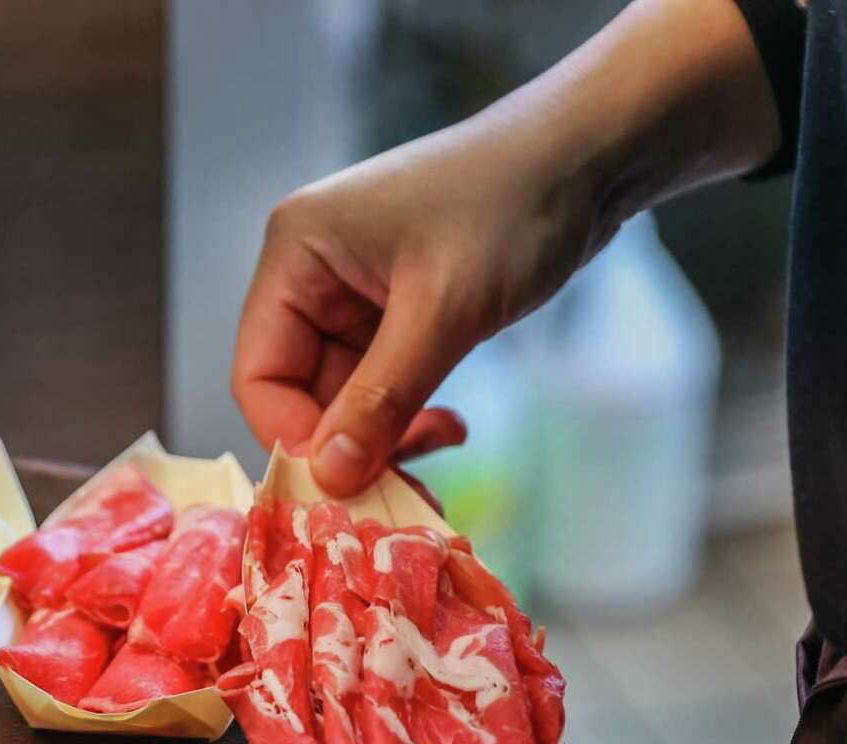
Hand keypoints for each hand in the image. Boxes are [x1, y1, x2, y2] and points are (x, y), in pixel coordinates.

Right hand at [230, 0, 780, 496]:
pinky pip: (380, 382)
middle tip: (411, 482)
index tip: (351, 483)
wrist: (587, 156)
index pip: (259, 375)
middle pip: (300, 393)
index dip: (296, 438)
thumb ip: (381, 400)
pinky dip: (409, 413)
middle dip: (350, 443)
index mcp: (296, 253)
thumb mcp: (443, 312)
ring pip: (344, 397)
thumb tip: (330, 480)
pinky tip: (452, 424)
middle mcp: (311, 272)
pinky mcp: (396, 307)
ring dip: (387, 434)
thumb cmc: (511, 209)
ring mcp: (353, 291)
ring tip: (445, 441)